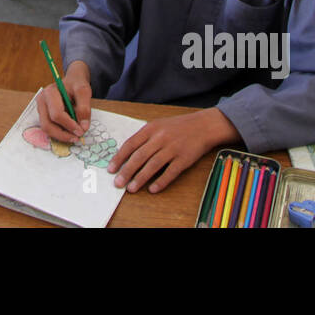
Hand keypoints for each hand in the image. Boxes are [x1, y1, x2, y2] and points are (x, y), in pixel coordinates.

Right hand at [35, 59, 91, 141]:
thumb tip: (83, 127)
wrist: (72, 81)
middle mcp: (41, 101)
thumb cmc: (76, 84)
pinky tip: (70, 132)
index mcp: (49, 93)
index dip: (69, 125)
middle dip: (63, 134)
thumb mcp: (84, 91)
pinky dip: (60, 133)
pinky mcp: (44, 115)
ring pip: (47, 129)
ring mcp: (41, 109)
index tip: (81, 131)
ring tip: (74, 136)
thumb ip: (84, 108)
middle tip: (77, 138)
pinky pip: (49, 128)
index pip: (56, 114)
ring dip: (61, 135)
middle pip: (47, 125)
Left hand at [107, 107, 237, 193]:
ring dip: (140, 178)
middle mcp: (160, 138)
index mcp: (151, 128)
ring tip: (131, 188)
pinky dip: (161, 181)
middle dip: (126, 171)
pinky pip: (170, 172)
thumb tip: (126, 153)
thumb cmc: (178, 126)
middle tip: (117, 183)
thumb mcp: (158, 125)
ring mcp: (173, 148)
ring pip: (153, 165)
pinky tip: (152, 189)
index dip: (119, 158)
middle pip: (139, 156)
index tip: (111, 169)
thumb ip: (143, 137)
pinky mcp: (184, 158)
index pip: (131, 144)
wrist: (203, 125)